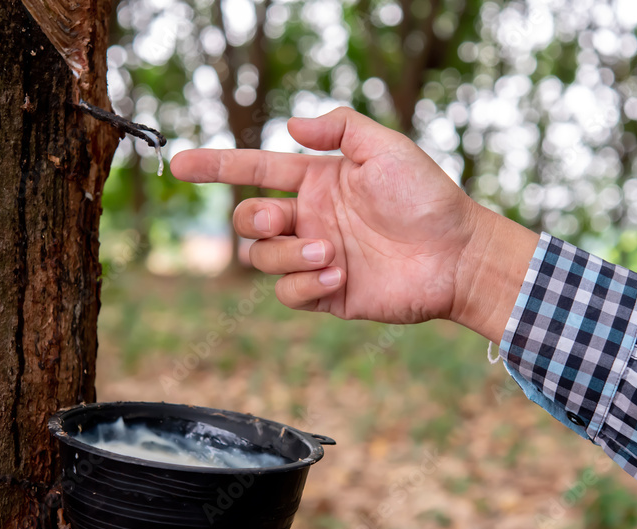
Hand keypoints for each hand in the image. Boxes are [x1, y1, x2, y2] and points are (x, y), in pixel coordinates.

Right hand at [170, 108, 537, 341]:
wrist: (457, 254)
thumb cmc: (426, 197)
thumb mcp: (385, 147)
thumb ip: (339, 128)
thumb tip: (290, 125)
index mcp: (316, 181)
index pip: (253, 171)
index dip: (215, 166)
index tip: (179, 163)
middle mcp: (309, 219)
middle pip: (246, 221)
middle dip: (252, 220)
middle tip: (284, 220)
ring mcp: (316, 258)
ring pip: (261, 259)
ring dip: (287, 255)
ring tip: (331, 252)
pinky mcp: (327, 294)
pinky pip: (288, 293)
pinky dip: (305, 284)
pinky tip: (341, 274)